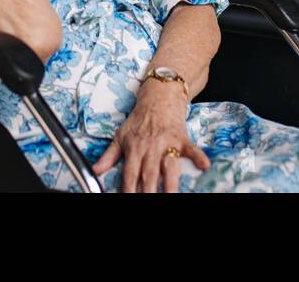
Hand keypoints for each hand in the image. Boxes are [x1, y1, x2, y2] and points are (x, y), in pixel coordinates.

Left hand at [92, 86, 209, 192]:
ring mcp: (167, 143)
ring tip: (171, 195)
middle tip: (149, 200)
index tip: (128, 199)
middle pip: (149, 174)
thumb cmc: (139, 120)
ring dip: (171, 182)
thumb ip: (109, 156)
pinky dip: (198, 156)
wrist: (158, 98)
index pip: (130, 174)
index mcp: (134, 149)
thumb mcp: (120, 136)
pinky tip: (204, 165)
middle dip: (149, 190)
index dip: (129, 189)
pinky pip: (191, 149)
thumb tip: (94, 171)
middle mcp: (150, 147)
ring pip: (169, 166)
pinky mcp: (182, 138)